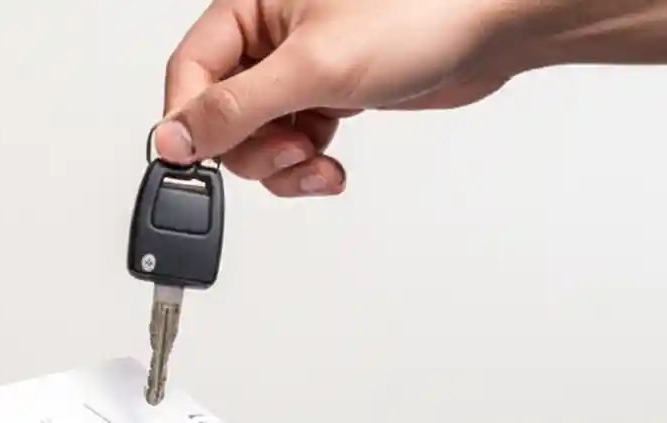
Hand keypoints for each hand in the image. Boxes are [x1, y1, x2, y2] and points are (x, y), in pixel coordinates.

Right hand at [157, 0, 550, 195]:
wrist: (492, 28)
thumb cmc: (419, 14)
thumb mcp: (314, 67)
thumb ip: (235, 107)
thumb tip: (174, 138)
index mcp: (250, 5)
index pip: (189, 73)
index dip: (190, 123)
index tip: (195, 162)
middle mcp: (269, 36)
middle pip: (220, 114)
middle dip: (252, 148)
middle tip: (293, 152)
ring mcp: (299, 68)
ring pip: (256, 137)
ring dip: (283, 163)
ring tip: (318, 159)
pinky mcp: (328, 94)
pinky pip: (292, 142)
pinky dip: (307, 163)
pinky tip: (332, 163)